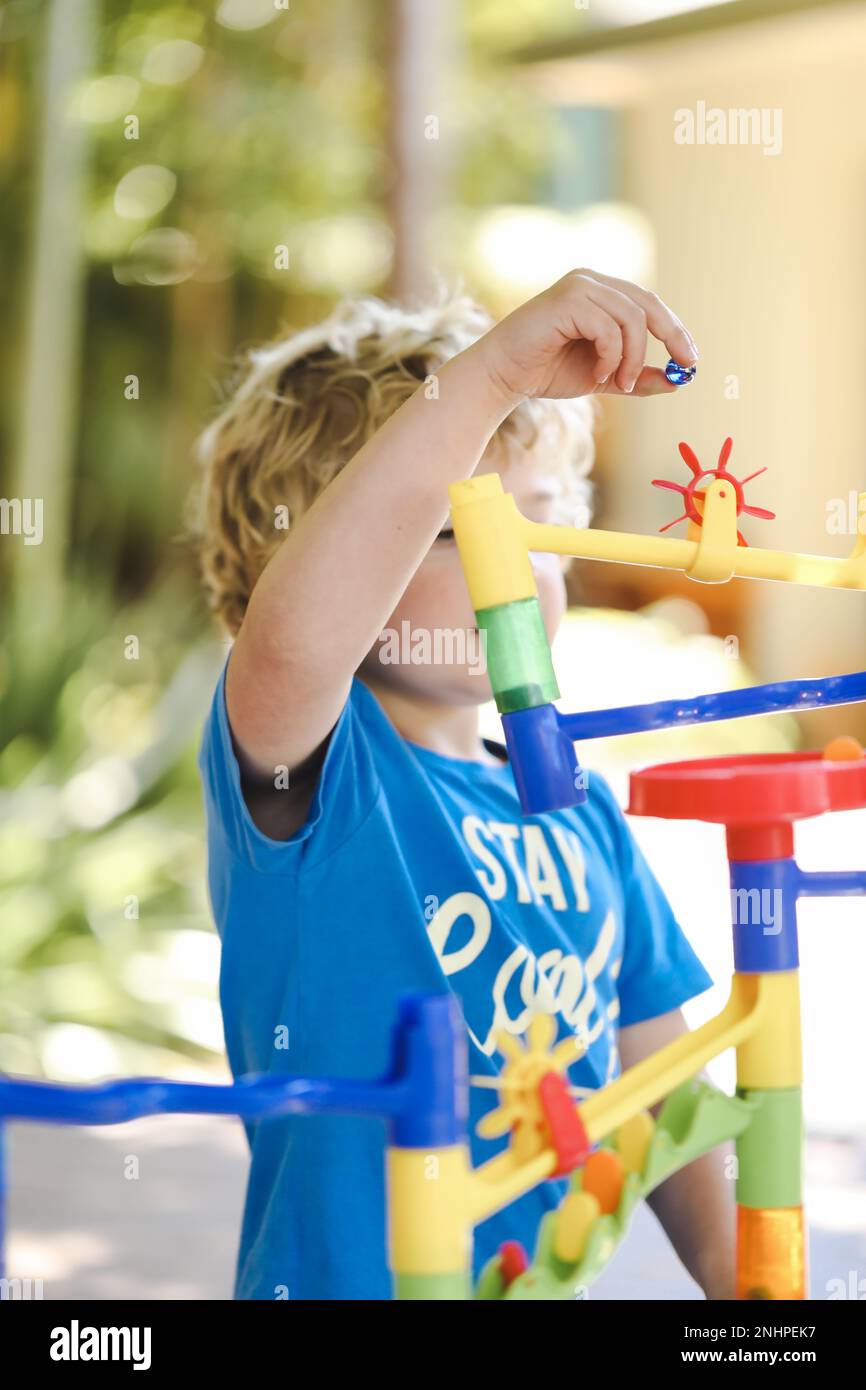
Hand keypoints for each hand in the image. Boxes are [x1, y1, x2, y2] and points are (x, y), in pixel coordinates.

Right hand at [475, 269, 698, 402]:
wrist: (503, 375)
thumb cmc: (546, 371)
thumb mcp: (603, 376)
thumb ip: (636, 377)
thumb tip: (677, 382)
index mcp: (600, 292)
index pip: (649, 303)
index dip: (674, 330)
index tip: (690, 360)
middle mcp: (592, 281)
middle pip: (648, 304)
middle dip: (671, 338)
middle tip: (682, 369)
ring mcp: (579, 286)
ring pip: (632, 319)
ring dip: (634, 358)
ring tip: (621, 383)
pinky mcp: (568, 300)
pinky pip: (609, 329)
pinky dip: (612, 357)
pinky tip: (600, 374)